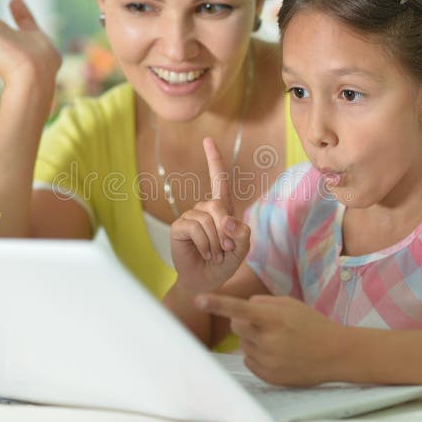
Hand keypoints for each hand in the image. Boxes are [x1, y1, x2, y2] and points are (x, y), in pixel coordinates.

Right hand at [170, 138, 250, 292]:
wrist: (205, 281)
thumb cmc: (224, 264)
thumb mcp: (241, 250)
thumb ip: (242, 234)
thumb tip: (229, 221)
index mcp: (221, 209)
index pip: (219, 179)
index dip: (214, 159)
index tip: (207, 140)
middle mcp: (205, 209)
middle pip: (218, 205)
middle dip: (225, 231)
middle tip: (227, 250)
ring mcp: (190, 217)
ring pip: (208, 220)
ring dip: (216, 243)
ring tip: (214, 255)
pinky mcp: (179, 227)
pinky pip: (195, 228)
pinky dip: (205, 244)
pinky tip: (204, 253)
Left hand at [196, 294, 342, 385]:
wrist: (335, 354)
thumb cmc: (312, 324)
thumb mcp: (290, 304)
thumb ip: (263, 303)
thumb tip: (243, 308)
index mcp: (274, 318)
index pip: (239, 309)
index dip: (217, 304)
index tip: (198, 300)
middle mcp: (268, 340)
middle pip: (236, 326)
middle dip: (243, 322)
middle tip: (264, 323)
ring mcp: (268, 360)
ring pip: (243, 344)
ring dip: (254, 340)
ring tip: (279, 340)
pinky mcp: (269, 376)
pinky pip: (249, 361)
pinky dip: (258, 355)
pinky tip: (279, 353)